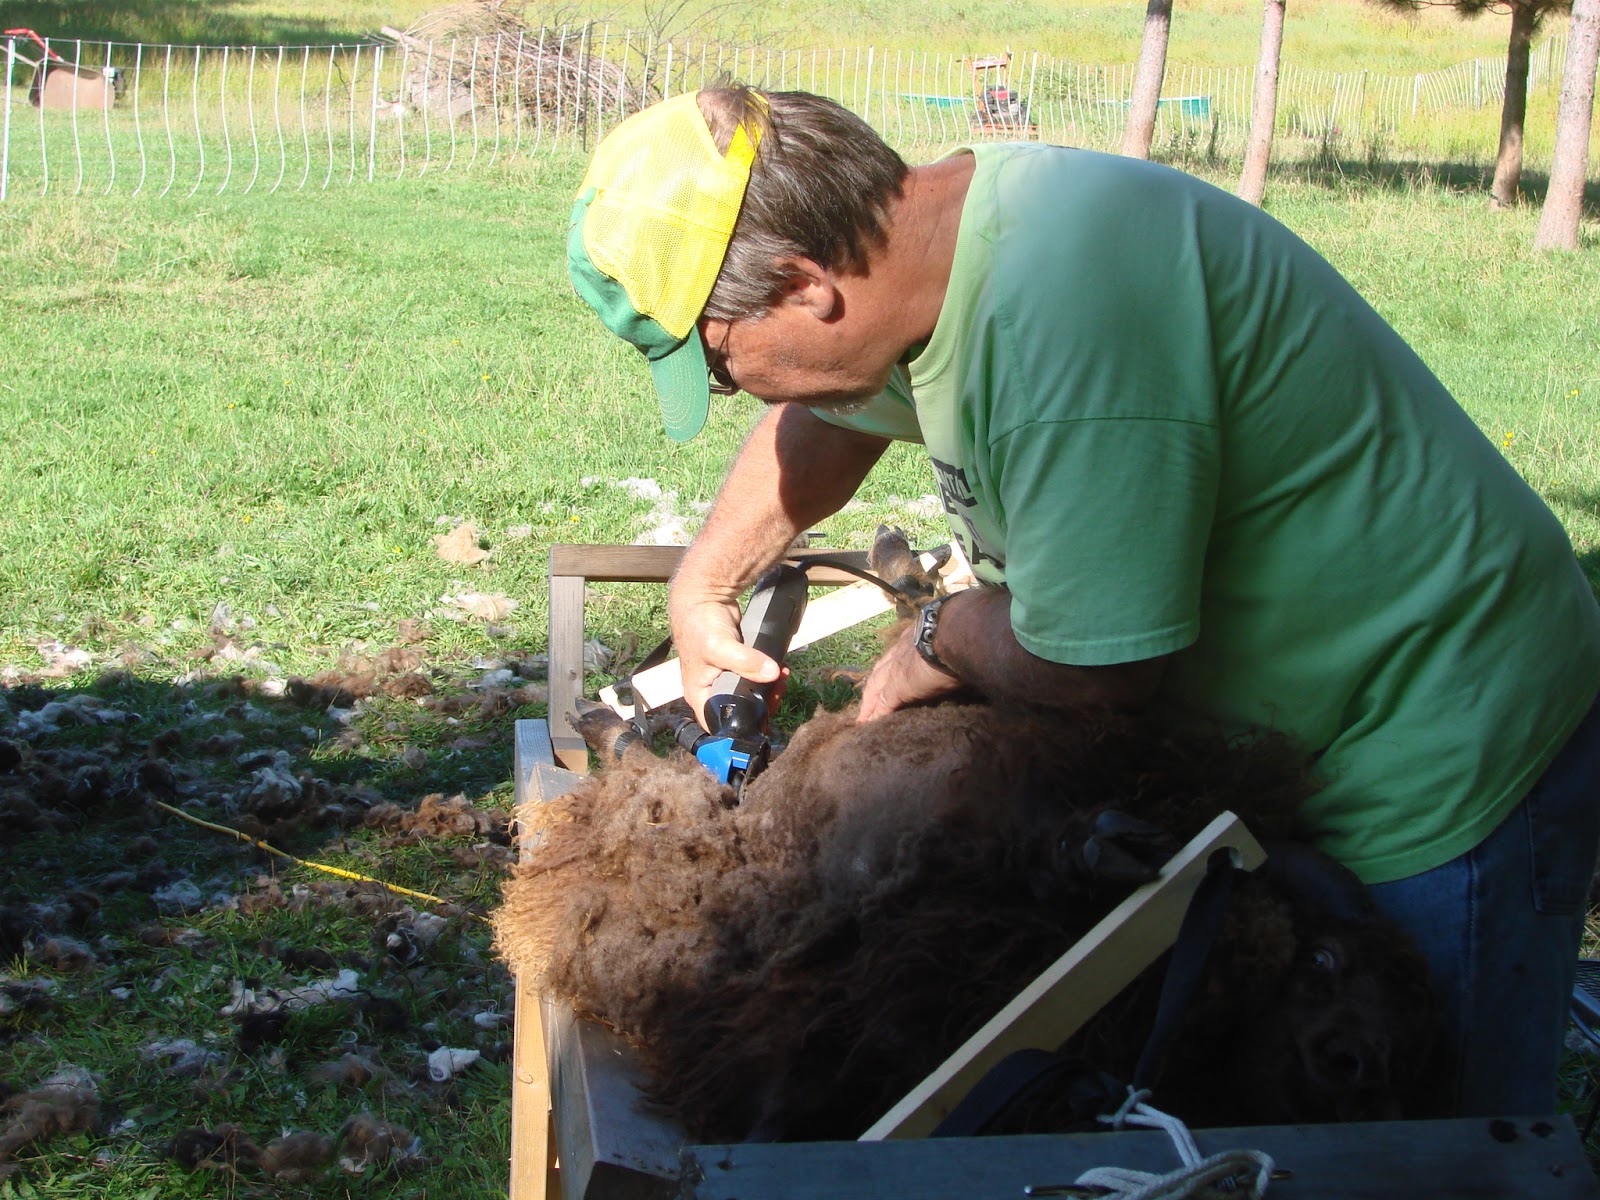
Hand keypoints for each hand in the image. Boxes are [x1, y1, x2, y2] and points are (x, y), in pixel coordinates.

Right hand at [671, 593, 781, 729]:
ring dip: (769, 690)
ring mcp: (726, 677)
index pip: (718, 725)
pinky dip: (769, 675)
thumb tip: (772, 673)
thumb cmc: (699, 625)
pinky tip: (780, 670)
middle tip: (778, 693)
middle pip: (740, 709)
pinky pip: (755, 677)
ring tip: (782, 679)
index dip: (741, 727)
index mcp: (700, 695)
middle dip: (762, 705)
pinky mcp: (738, 664)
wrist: (703, 597)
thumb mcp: (719, 647)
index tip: (765, 718)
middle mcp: (711, 690)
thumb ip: (745, 662)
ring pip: (750, 693)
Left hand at [857, 625, 962, 722]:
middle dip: (872, 688)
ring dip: (869, 703)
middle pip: (879, 672)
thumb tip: (959, 650)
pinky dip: (876, 714)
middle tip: (866, 703)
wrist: (954, 635)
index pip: (896, 654)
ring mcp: (896, 669)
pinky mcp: (897, 687)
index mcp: (913, 637)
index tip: (884, 676)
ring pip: (875, 688)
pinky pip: (884, 703)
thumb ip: (945, 645)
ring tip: (864, 718)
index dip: (889, 666)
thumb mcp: (947, 635)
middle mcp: (900, 650)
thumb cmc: (959, 633)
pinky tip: (872, 724)